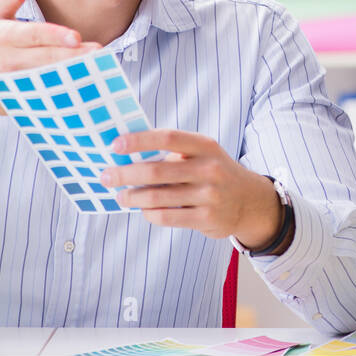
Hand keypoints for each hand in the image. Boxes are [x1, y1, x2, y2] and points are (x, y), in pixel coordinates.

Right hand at [0, 0, 102, 163]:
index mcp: (5, 36)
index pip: (33, 34)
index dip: (55, 36)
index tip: (77, 37)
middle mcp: (10, 60)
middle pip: (46, 58)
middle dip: (73, 56)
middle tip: (98, 52)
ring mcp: (14, 84)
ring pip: (47, 79)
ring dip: (73, 76)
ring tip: (98, 70)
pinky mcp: (19, 101)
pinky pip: (43, 99)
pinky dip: (62, 95)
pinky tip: (83, 90)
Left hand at [100, 129, 285, 248]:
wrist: (249, 201)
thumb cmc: (214, 172)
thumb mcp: (201, 154)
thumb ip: (172, 154)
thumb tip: (127, 157)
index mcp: (204, 146)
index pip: (168, 137)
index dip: (140, 140)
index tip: (115, 144)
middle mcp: (209, 168)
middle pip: (156, 171)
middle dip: (125, 174)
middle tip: (106, 176)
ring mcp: (210, 195)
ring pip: (158, 197)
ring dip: (132, 197)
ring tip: (120, 196)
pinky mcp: (207, 218)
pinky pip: (167, 217)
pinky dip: (149, 213)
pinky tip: (143, 210)